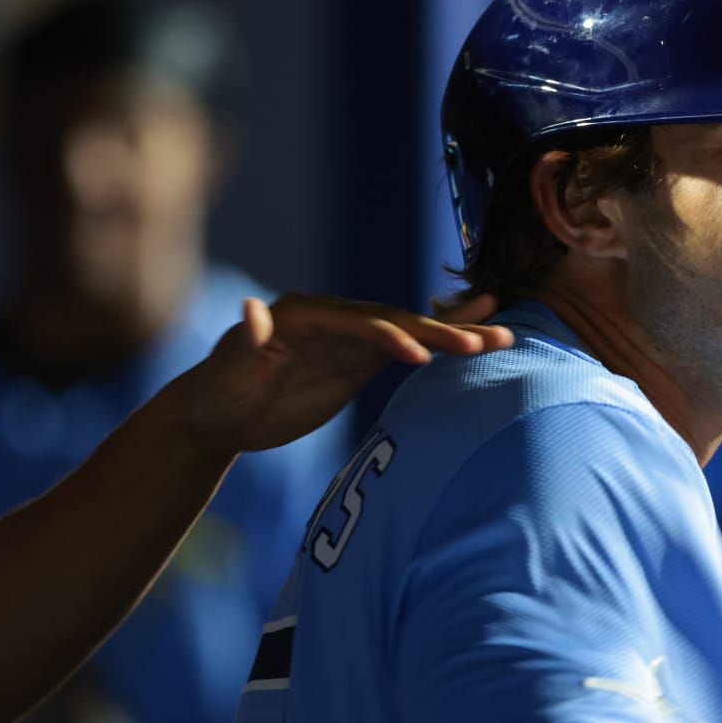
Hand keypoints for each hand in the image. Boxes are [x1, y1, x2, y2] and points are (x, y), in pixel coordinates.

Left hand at [179, 292, 513, 453]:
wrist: (219, 415)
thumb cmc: (218, 394)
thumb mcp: (228, 372)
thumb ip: (245, 342)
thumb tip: (254, 306)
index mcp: (304, 314)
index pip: (357, 323)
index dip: (389, 336)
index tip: (420, 356)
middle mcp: (334, 318)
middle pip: (395, 320)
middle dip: (439, 331)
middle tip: (484, 341)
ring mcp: (352, 338)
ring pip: (412, 330)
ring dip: (455, 334)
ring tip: (503, 333)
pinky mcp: (362, 360)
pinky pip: (410, 347)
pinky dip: (442, 343)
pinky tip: (478, 339)